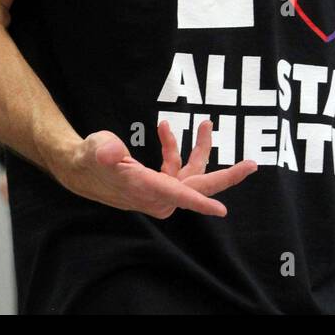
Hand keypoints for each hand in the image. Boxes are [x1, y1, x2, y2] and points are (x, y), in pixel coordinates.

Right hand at [54, 119, 256, 218]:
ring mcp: (160, 190)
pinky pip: (176, 166)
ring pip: (191, 172)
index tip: (222, 210)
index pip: (178, 195)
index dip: (200, 202)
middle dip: (226, 175)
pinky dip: (174, 147)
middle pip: (198, 187)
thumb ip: (105, 151)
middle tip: (252, 165)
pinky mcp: (158, 183)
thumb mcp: (96, 148)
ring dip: (199, 148)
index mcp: (145, 187)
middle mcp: (156, 194)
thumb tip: (109, 152)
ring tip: (206, 123)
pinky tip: (164, 129)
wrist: (81, 169)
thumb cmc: (89, 159)